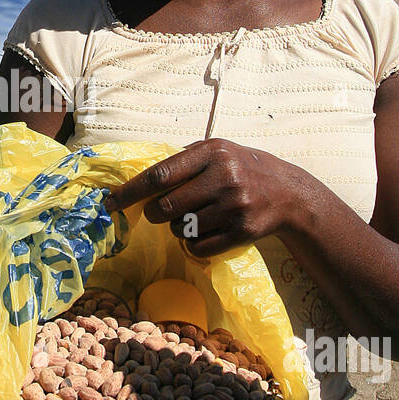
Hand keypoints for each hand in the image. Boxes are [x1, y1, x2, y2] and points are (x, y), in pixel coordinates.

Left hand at [105, 138, 304, 257]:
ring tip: (193, 218)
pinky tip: (205, 231)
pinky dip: (193, 244)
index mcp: (212, 152)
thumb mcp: (216, 152)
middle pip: (167, 206)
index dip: (131, 192)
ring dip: (177, 229)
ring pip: (182, 229)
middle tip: (161, 213)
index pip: (160, 175)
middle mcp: (224, 177)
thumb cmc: (240, 168)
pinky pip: (199, 247)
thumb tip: (137, 181)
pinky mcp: (243, 231)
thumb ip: (182, 161)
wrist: (287, 192)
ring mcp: (235, 205)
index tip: (111, 203)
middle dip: (156, 214)